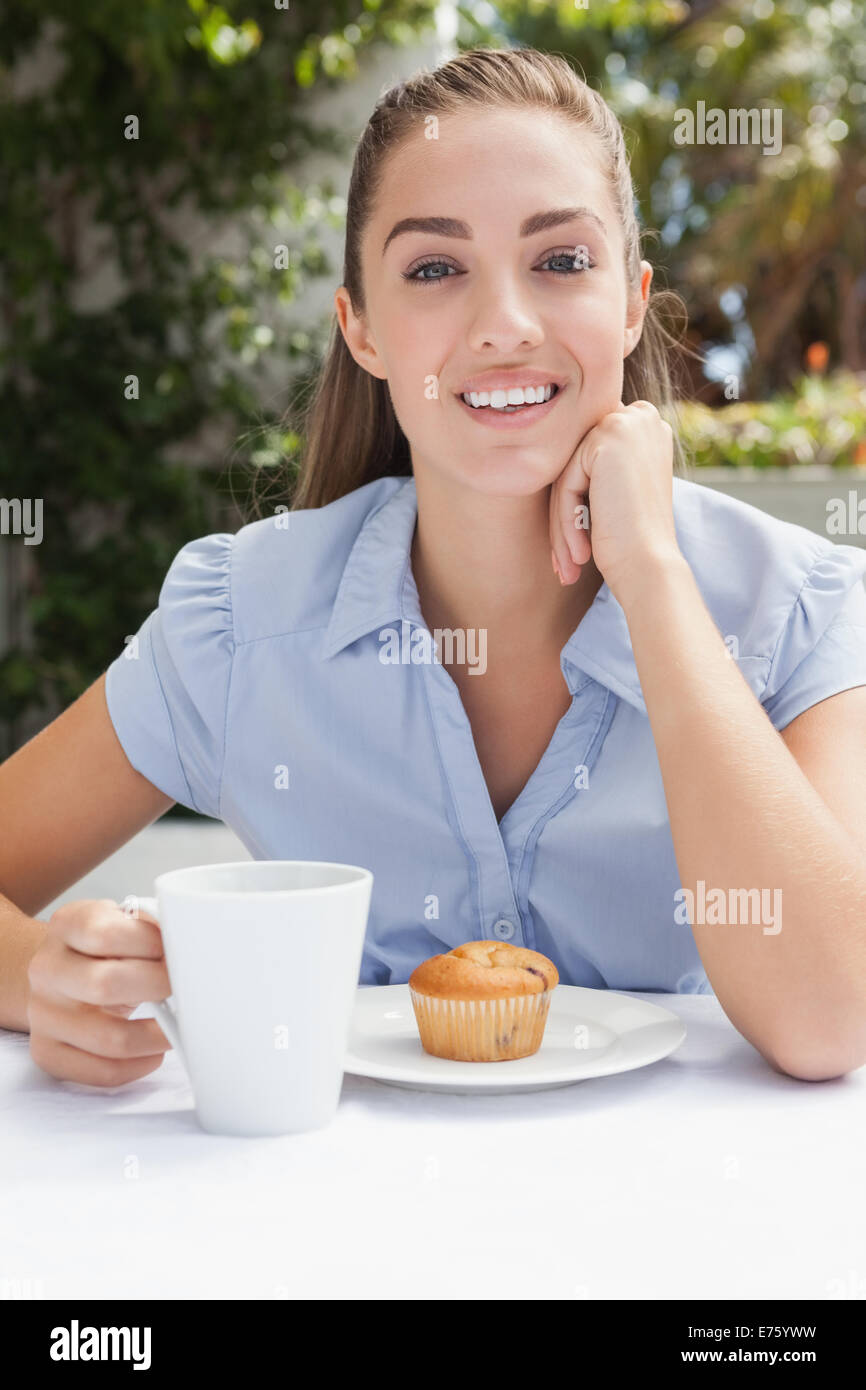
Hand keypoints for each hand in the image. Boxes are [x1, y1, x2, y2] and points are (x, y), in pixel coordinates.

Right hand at [27, 898, 172, 1086]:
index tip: (179, 953)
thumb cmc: (105, 948)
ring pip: (108, 1038)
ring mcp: (43, 1014)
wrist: (61, 971)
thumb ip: (150, 927)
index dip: (152, 945)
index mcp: (67, 925)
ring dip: (155, 1036)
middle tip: (184, 989)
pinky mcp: (47, 1051)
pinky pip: (99, 1071)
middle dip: (158, 989)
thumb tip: (186, 943)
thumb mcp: (122, 922)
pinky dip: (137, 1066)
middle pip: (105, 986)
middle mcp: (47, 969)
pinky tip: (153, 1052)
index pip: (107, 935)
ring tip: (177, 1026)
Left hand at [549, 400, 679, 608]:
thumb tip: (552, 461)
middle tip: (564, 564)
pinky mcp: (608, 438)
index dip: (574, 501)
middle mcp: (640, 416)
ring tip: (567, 567)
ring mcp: (625, 423)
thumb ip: (592, 466)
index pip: (586, 457)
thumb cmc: (635, 540)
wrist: (652, 564)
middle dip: (564, 516)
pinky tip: (580, 556)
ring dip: (562, 526)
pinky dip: (566, 522)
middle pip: (575, 465)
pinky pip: (566, 482)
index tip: (572, 548)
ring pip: (566, 476)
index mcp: (645, 426)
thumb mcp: (616, 490)